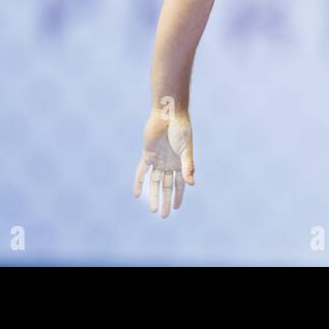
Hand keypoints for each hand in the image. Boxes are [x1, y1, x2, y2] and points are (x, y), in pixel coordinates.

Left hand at [132, 100, 194, 218]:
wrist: (168, 113)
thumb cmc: (181, 129)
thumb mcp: (186, 149)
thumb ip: (188, 166)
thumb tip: (191, 183)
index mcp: (181, 163)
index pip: (180, 184)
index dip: (179, 196)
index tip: (176, 209)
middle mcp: (169, 163)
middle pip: (167, 186)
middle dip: (166, 201)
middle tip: (164, 216)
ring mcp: (158, 159)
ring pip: (155, 182)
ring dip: (153, 195)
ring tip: (153, 210)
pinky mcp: (148, 154)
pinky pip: (142, 171)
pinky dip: (139, 182)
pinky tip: (136, 194)